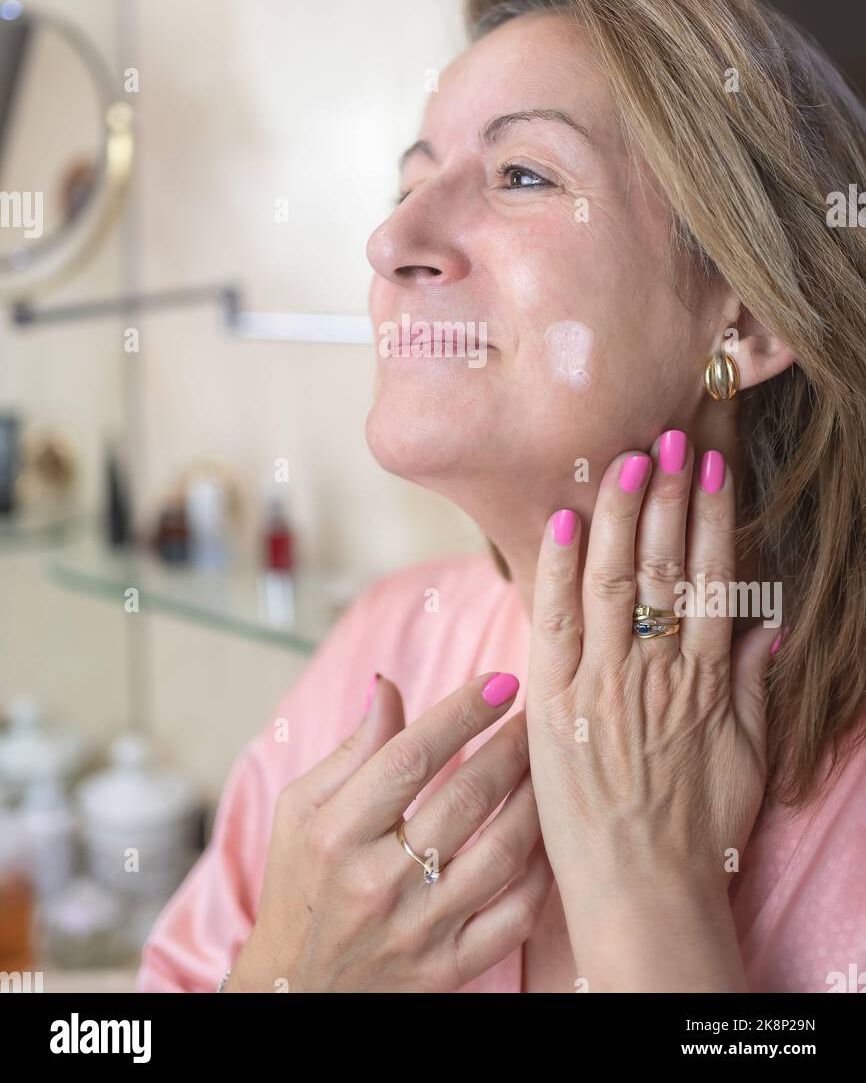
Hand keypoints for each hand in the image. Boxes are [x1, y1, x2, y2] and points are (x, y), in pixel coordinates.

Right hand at [228, 672, 551, 991]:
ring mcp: (418, 929)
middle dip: (511, 745)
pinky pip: (516, 914)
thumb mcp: (301, 809)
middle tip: (538, 712)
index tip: (499, 682)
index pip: (410, 757)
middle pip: (465, 798)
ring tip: (548, 763)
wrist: (295, 989)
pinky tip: (549, 833)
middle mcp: (378, 881)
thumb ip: (352, 749)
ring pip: (501, 852)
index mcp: (337, 833)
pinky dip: (543, 870)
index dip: (461, 713)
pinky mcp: (448, 968)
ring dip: (534, 798)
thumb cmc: (302, 882)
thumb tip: (387, 685)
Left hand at [525, 432, 777, 988]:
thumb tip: (768, 627)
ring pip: (613, 579)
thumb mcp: (747, 757)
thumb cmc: (698, 828)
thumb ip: (756, 687)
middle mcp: (656, 669)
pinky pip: (555, 621)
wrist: (642, 889)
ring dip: (619, 514)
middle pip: (661, 565)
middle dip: (665, 495)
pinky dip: (558, 569)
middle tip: (666, 437)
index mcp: (705, 678)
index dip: (710, 517)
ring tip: (626, 459)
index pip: (709, 577)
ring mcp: (603, 682)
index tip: (710, 467)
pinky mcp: (556, 701)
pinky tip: (564, 521)